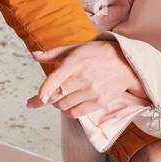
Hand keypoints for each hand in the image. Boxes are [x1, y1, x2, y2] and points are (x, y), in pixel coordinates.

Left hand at [28, 40, 142, 117]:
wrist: (126, 63)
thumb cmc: (98, 53)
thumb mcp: (76, 47)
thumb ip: (53, 53)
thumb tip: (34, 55)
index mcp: (75, 62)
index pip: (55, 79)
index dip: (44, 91)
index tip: (37, 99)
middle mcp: (83, 77)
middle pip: (57, 95)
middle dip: (44, 100)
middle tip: (37, 101)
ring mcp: (92, 91)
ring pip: (64, 106)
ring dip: (57, 104)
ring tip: (58, 98)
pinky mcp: (99, 102)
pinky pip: (76, 113)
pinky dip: (68, 112)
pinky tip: (67, 106)